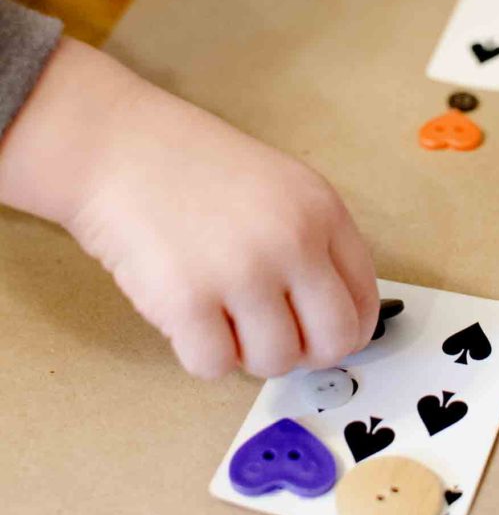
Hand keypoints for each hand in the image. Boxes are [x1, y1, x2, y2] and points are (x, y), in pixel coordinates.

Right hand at [0, 39, 378, 378]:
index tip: (318, 336)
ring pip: (275, 362)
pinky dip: (200, 353)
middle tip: (270, 334)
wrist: (118, 147)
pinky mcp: (188, 302)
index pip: (363, 301)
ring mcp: (242, 273)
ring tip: (218, 312)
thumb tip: (330, 322)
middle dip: (303, 352)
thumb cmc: (193, 168)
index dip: (343, 331)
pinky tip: (186, 313)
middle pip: (333, 342)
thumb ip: (313, 244)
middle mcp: (292, 241)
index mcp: (322, 210)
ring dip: (246, 351)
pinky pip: (215, 367)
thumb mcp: (280, 187)